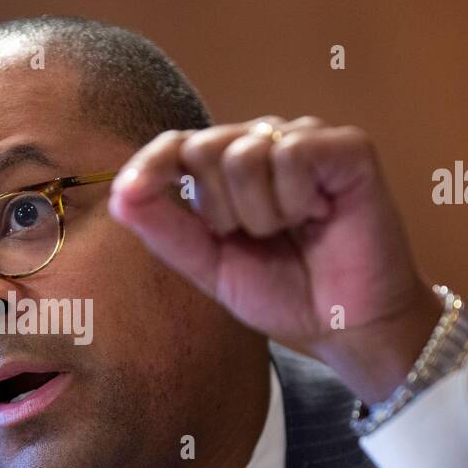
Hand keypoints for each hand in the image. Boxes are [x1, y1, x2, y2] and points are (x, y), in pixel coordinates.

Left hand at [107, 116, 443, 402]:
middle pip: (204, 147)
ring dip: (260, 213)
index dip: (151, 165)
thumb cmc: (284, 294)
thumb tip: (120, 193)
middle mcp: (264, 144)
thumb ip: (164, 230)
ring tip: (292, 230)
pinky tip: (318, 216)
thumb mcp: (209, 267)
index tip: (132, 193)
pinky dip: (295, 199)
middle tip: (258, 238)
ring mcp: (305, 140)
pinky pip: (291, 153)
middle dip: (221, 210)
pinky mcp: (347, 147)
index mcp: (227, 170)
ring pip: (244, 153)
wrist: (347, 327)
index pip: (176, 145)